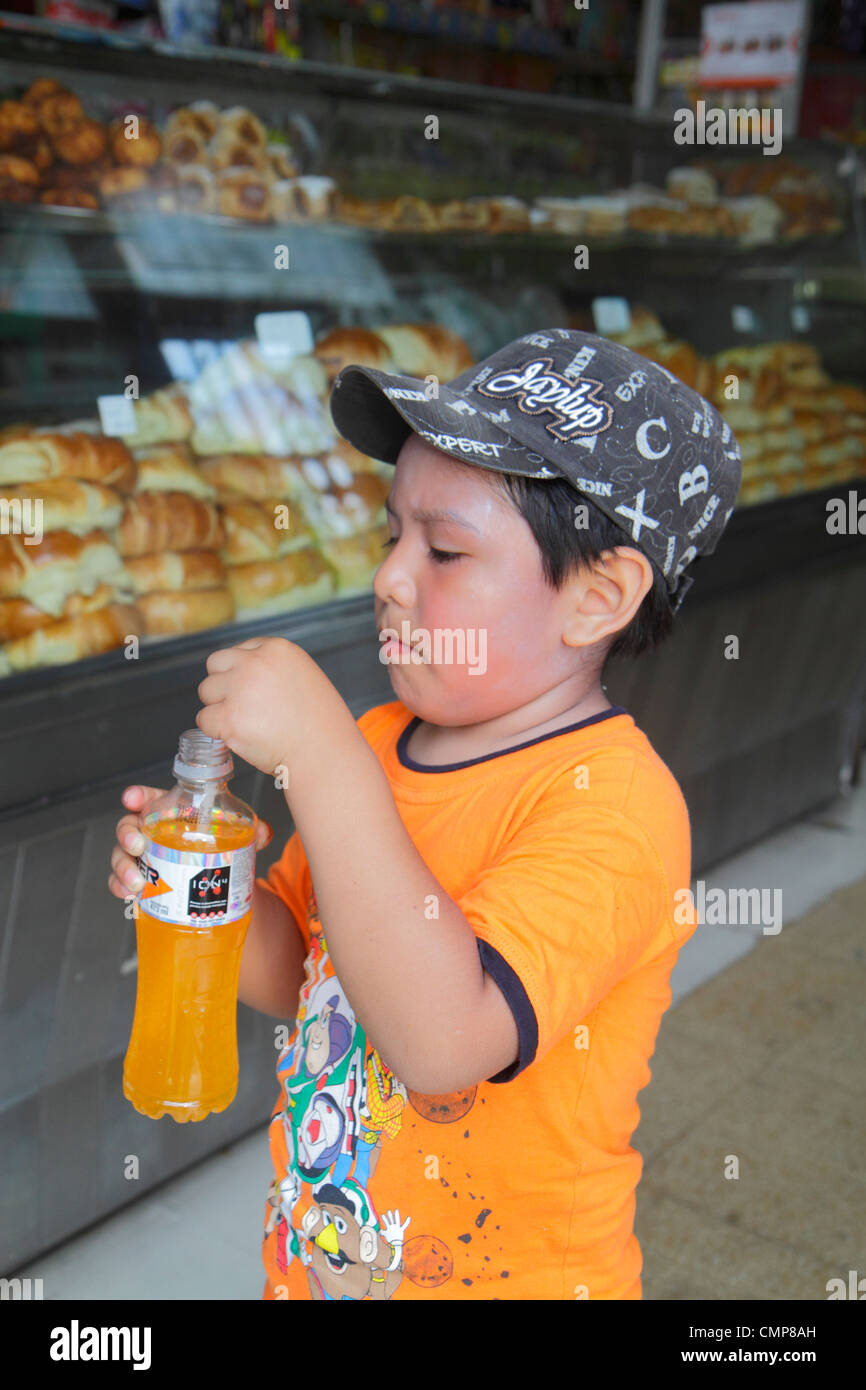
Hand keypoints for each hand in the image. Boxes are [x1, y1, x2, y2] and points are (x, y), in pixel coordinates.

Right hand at [108, 783, 272, 900]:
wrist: (216, 884)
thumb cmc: (216, 848)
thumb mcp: (234, 836)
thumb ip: (250, 831)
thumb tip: (262, 833)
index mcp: (170, 813)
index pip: (149, 799)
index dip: (137, 795)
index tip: (132, 798)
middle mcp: (151, 833)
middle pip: (128, 827)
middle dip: (127, 834)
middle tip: (137, 845)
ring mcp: (144, 858)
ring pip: (122, 857)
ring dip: (124, 867)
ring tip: (137, 882)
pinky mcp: (142, 883)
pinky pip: (122, 883)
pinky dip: (121, 888)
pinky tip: (131, 895)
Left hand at [195, 636, 347, 777]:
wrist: (324, 753)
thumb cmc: (320, 723)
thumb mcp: (304, 676)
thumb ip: (273, 668)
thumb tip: (242, 672)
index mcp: (277, 649)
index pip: (239, 650)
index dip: (241, 673)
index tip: (250, 690)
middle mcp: (255, 662)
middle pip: (215, 665)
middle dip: (224, 685)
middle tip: (244, 707)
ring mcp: (240, 690)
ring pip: (206, 692)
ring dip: (219, 707)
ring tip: (246, 723)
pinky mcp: (229, 718)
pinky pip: (204, 720)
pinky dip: (216, 731)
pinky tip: (239, 736)